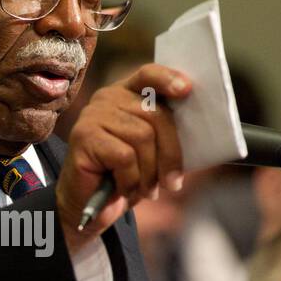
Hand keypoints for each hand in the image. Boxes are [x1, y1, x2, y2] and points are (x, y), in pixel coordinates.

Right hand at [56, 63, 191, 254]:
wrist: (87, 206)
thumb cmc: (124, 177)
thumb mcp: (151, 151)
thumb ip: (165, 132)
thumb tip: (197, 127)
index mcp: (127, 94)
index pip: (148, 75)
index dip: (167, 79)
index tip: (187, 89)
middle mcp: (108, 98)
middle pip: (155, 115)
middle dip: (170, 154)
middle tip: (171, 183)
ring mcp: (93, 115)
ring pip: (142, 137)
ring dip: (149, 172)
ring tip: (143, 189)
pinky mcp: (83, 136)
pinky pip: (124, 156)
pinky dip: (130, 180)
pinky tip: (122, 189)